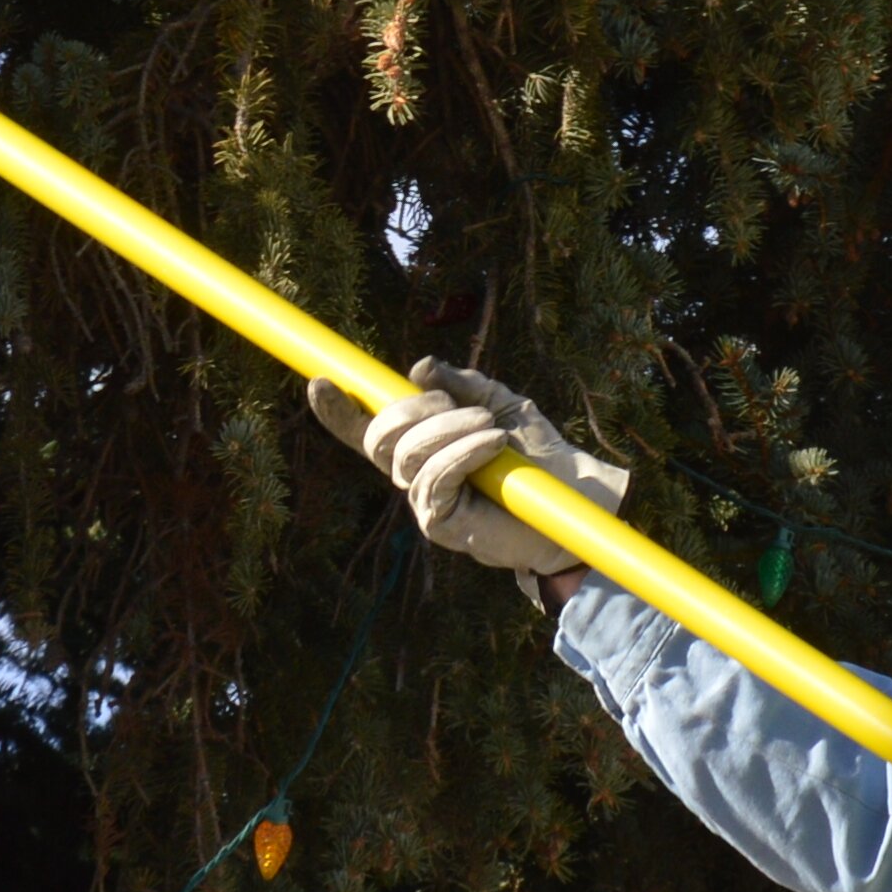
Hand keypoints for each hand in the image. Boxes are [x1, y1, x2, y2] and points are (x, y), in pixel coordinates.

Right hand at [306, 359, 631, 579]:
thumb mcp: (496, 401)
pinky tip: (493, 445)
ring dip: (450, 430)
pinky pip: (434, 479)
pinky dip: (463, 452)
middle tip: (458, 404)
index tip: (320, 380)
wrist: (571, 491)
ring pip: (408, 455)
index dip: (337, 410)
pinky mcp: (440, 523)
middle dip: (412, 410)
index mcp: (420, 443)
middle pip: (378, 437)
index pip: (365, 428)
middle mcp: (413, 473)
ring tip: (492, 429)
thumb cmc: (534, 449)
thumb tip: (417, 368)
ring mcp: (423, 500)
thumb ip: (458, 384)